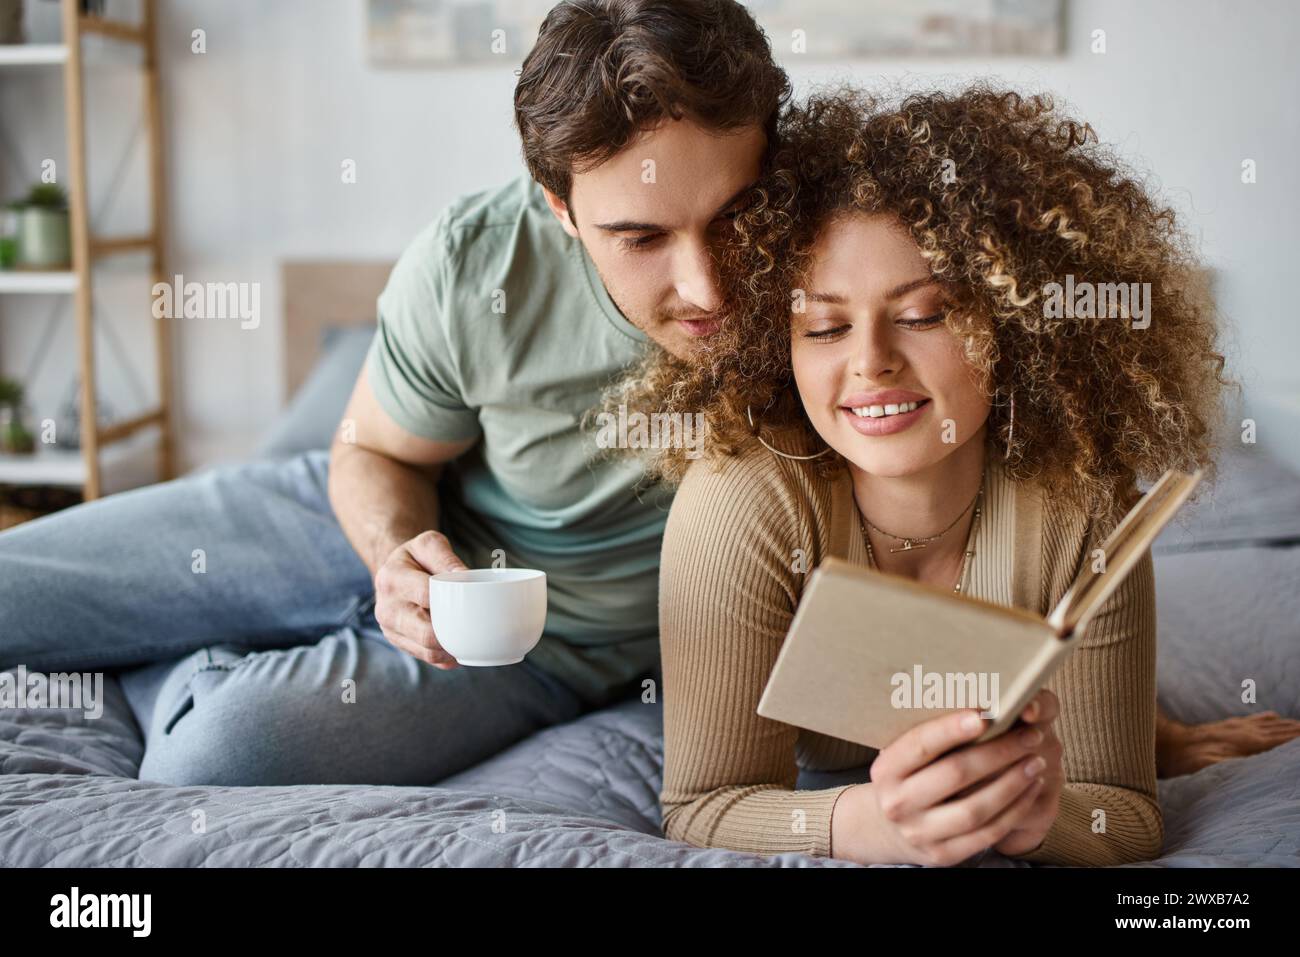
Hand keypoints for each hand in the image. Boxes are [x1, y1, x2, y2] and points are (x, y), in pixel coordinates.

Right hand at [373, 530, 466, 668]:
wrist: (392, 572)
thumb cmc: (416, 558)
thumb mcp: (429, 545)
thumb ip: (446, 557)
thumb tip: (464, 577)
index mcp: (392, 578)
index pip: (426, 595)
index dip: (451, 601)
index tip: (471, 600)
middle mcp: (386, 607)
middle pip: (426, 632)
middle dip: (454, 631)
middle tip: (477, 624)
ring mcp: (389, 629)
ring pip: (427, 650)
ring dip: (452, 648)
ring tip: (471, 638)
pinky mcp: (398, 642)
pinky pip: (426, 657)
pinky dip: (445, 656)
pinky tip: (459, 647)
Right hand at [866, 689, 1060, 865]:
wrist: (888, 827)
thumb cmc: (908, 775)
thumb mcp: (904, 754)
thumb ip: (932, 734)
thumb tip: (979, 700)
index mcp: (886, 769)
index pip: (920, 745)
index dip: (952, 729)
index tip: (985, 715)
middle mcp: (897, 803)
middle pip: (955, 774)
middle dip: (999, 752)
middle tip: (1031, 736)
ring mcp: (919, 833)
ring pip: (975, 809)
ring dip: (1013, 783)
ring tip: (1037, 761)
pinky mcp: (943, 855)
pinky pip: (986, 834)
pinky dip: (1014, 809)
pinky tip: (1031, 788)